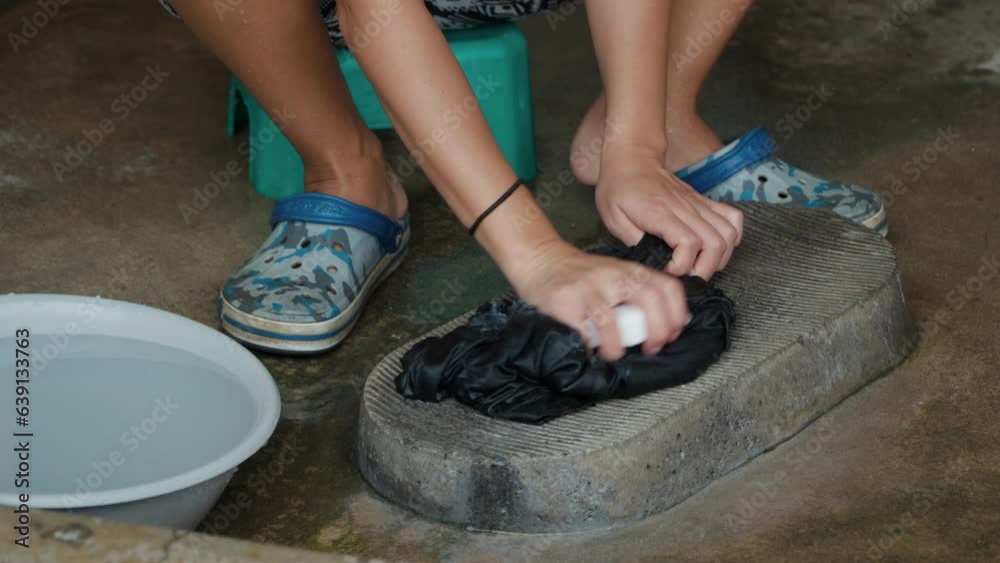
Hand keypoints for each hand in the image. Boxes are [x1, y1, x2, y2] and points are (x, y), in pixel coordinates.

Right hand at [507, 239, 688, 360]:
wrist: (541, 260)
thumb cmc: (580, 274)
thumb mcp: (616, 274)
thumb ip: (639, 291)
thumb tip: (668, 323)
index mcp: (630, 270)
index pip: (668, 287)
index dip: (677, 315)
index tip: (672, 334)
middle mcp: (614, 277)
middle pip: (650, 302)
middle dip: (657, 332)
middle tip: (649, 348)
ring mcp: (590, 290)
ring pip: (614, 325)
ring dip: (618, 348)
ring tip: (614, 353)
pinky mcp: (566, 303)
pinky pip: (584, 333)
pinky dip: (590, 347)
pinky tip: (590, 349)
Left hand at [595, 148, 743, 279]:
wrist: (632, 159)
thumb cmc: (620, 189)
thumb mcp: (613, 218)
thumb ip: (634, 242)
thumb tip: (653, 262)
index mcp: (660, 212)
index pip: (688, 243)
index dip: (682, 266)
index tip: (668, 271)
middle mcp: (685, 208)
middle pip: (715, 243)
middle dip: (704, 269)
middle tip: (687, 277)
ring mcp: (698, 204)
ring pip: (728, 234)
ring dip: (719, 257)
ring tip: (700, 266)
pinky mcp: (705, 202)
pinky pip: (733, 218)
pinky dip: (733, 238)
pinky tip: (717, 248)